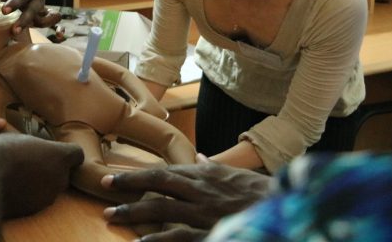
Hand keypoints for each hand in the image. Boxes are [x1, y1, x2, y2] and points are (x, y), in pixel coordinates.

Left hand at [0, 0, 60, 32]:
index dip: (15, 2)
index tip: (4, 11)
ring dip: (40, 25)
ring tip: (33, 35)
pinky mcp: (43, 18)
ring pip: (47, 15)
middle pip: (35, 6)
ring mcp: (41, 7)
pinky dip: (59, 27)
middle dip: (25, 19)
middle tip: (14, 30)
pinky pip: (55, 21)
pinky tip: (59, 35)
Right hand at [0, 133, 83, 217]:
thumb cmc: (0, 153)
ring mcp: (48, 196)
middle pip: (64, 171)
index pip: (77, 153)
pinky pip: (37, 198)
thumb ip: (32, 143)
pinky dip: (29, 194)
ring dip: (39, 181)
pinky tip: (13, 187)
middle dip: (51, 167)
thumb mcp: (15, 137)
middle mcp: (60, 177)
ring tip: (18, 173)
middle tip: (30, 160)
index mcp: (58, 156)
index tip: (53, 151)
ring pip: (50, 186)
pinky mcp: (35, 210)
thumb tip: (30, 144)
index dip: (66, 152)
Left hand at [101, 159, 270, 238]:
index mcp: (205, 176)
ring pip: (161, 208)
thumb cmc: (264, 193)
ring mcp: (204, 212)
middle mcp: (200, 190)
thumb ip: (214, 168)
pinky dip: (158, 240)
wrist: (288, 207)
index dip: (137, 174)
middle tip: (103, 186)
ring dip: (133, 212)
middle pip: (157, 183)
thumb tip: (200, 158)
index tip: (114, 177)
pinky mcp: (210, 232)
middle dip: (128, 184)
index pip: (164, 172)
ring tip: (111, 216)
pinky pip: (179, 236)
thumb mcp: (238, 174)